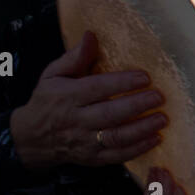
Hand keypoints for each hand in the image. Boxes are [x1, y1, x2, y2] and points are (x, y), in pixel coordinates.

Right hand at [9, 31, 166, 169]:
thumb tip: (91, 36)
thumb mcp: (52, 75)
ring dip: (141, 129)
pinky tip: (154, 139)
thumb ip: (73, 58)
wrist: (32, 138)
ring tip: (162, 119)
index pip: (97, 89)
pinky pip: (117, 155)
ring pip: (116, 137)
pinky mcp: (91, 158)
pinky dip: (137, 149)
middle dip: (136, 105)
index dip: (121, 83)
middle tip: (159, 97)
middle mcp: (76, 120)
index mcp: (67, 97)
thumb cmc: (47, 101)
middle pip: (109, 114)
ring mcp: (84, 141)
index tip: (144, 77)